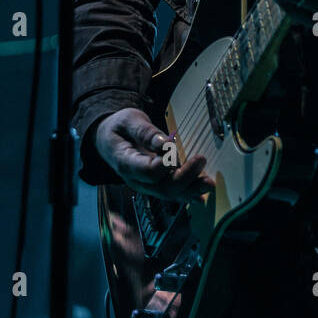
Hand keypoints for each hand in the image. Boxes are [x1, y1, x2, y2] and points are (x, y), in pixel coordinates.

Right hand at [94, 107, 215, 199]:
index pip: (146, 171)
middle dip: (185, 177)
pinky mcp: (154, 184)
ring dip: (191, 189)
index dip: (163, 166)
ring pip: (169, 193)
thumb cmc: (119, 127)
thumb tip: (164, 143)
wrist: (109, 140)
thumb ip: (145, 132)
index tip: (176, 153)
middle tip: (201, 160)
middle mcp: (136, 179)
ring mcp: (145, 184)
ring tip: (209, 183)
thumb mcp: (129, 120)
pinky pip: (172, 193)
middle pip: (161, 187)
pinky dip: (187, 195)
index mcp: (125, 162)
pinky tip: (201, 197)